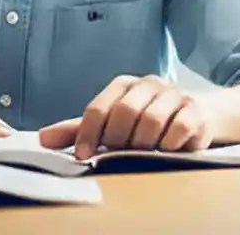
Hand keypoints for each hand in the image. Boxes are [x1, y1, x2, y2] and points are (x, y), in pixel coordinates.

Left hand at [38, 75, 211, 158]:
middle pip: (125, 111)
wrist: (197, 115)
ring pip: (152, 119)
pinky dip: (168, 143)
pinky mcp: (196, 109)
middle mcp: (150, 83)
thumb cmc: (147, 121)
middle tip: (118, 153)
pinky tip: (165, 148)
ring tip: (142, 151)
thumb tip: (41, 139)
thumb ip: (79, 130)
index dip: (87, 134)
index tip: (83, 156)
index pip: (98, 107)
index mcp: (125, 84)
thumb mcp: (112, 124)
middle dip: (118, 139)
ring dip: (143, 143)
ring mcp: (175, 94)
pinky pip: (179, 127)